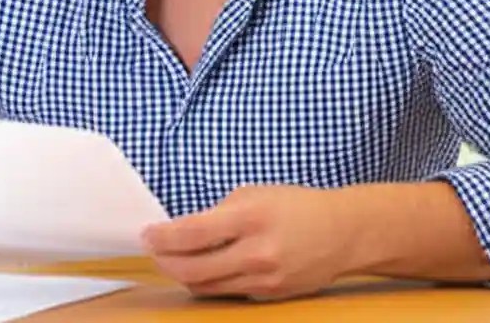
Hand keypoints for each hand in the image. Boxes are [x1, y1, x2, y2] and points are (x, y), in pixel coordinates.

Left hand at [141, 185, 353, 300]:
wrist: (342, 232)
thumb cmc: (296, 206)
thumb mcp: (254, 194)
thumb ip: (218, 213)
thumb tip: (182, 231)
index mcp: (250, 217)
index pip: (190, 234)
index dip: (161, 237)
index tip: (147, 234)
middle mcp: (256, 252)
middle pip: (191, 270)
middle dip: (164, 261)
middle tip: (154, 250)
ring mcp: (264, 279)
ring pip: (205, 287)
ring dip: (183, 274)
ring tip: (174, 259)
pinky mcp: (269, 294)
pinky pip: (227, 293)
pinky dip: (210, 282)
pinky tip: (204, 269)